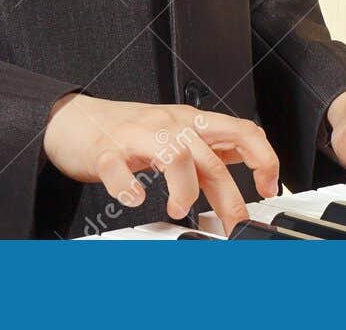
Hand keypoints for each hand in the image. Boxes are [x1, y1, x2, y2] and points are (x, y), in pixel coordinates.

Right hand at [43, 93, 279, 232]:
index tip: (268, 188)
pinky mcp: (106, 150)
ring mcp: (137, 136)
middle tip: (231, 227)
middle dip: (228, 199)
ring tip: (177, 210)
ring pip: (175, 155)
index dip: (263, 158)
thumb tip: (253, 162)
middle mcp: (169, 126)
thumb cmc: (130, 130)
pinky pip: (119, 167)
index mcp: (192, 122)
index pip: (241, 130)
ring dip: (183, 190)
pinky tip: (135, 199)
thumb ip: (212, 149)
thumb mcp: (180, 133)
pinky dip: (128, 187)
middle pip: (211, 158)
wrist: (77, 118)